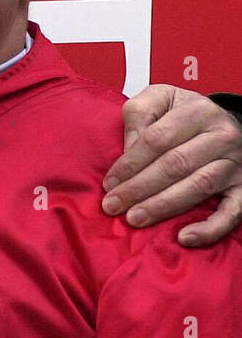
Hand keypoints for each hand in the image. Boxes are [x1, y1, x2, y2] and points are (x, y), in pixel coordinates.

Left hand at [102, 84, 241, 245]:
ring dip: (163, 206)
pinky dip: (210, 228)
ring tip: (134, 218)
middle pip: (176, 164)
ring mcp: (236, 164)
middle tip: (113, 206)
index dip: (131, 163)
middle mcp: (222, 136)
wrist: (224, 122)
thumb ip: (139, 113)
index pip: (158, 139)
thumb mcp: (159, 99)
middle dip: (139, 188)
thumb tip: (128, 149)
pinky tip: (185, 238)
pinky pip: (232, 212)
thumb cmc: (182, 113)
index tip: (109, 183)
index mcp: (198, 111)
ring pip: (198, 186)